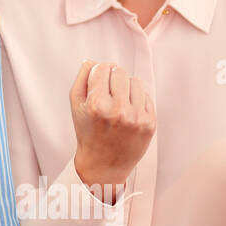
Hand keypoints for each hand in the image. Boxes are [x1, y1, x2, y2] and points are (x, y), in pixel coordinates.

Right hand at [70, 60, 156, 189]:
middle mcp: (117, 110)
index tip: (97, 83)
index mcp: (96, 105)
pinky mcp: (150, 123)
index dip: (98, 73)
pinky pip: (147, 96)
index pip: (102, 68)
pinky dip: (138, 99)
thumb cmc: (88, 132)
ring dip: (126, 87)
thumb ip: (81, 79)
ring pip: (136, 81)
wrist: (104, 164)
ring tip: (119, 101)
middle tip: (108, 92)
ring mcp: (136, 117)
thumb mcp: (76, 106)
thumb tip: (92, 61)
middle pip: (119, 71)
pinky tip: (129, 111)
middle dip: (113, 77)